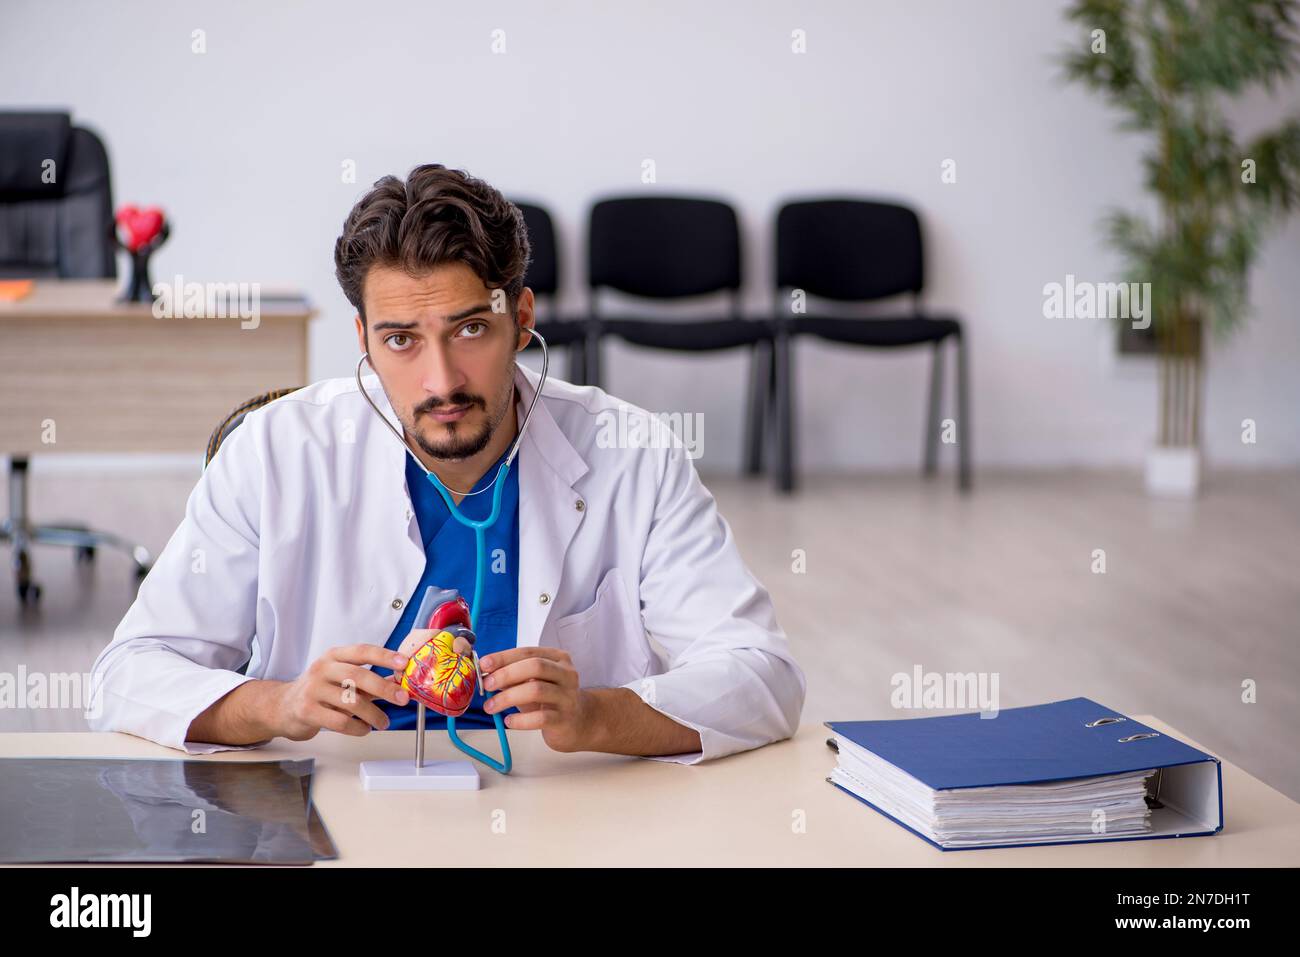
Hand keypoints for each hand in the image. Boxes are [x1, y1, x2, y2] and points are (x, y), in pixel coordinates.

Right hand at [272, 643, 410, 740]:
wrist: (281, 707)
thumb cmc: (319, 691)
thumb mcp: (341, 678)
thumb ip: (369, 680)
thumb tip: (399, 682)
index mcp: (334, 656)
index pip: (362, 651)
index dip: (384, 656)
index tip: (404, 663)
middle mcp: (322, 669)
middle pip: (358, 676)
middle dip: (384, 688)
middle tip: (402, 699)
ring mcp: (312, 689)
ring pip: (351, 701)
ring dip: (373, 714)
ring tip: (383, 722)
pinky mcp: (307, 711)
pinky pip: (340, 721)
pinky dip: (358, 728)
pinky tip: (364, 729)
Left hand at [479, 647, 596, 752]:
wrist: (579, 722)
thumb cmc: (550, 699)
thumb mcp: (533, 682)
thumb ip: (514, 676)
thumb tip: (486, 674)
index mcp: (558, 658)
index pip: (528, 652)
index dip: (504, 657)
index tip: (483, 665)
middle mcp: (566, 674)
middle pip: (535, 666)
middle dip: (506, 674)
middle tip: (487, 685)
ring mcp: (568, 696)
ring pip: (536, 690)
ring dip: (508, 697)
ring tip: (490, 707)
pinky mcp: (565, 719)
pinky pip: (540, 718)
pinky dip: (520, 720)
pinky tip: (509, 721)